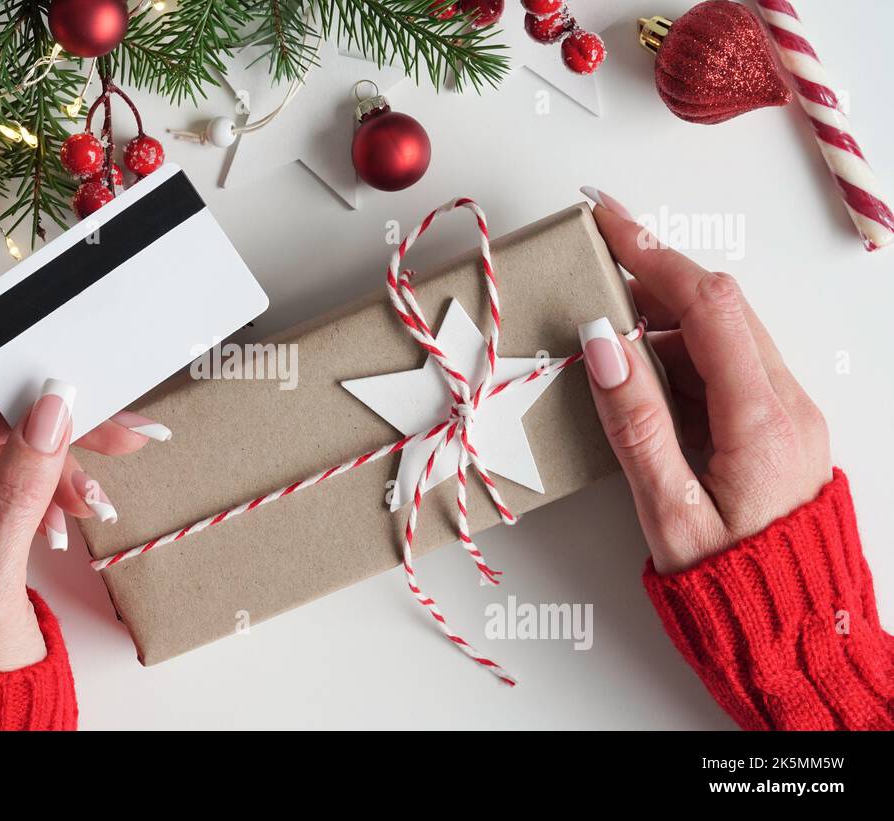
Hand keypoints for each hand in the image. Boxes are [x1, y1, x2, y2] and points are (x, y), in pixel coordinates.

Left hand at [0, 356, 148, 669]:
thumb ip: (18, 494)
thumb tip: (47, 414)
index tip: (18, 377)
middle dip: (35, 422)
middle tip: (100, 425)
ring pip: (1, 441)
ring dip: (56, 457)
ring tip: (97, 492)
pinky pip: (17, 470)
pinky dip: (55, 482)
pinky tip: (79, 508)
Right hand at [577, 189, 830, 573]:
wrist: (792, 632)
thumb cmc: (728, 584)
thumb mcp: (667, 510)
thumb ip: (635, 420)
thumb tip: (603, 341)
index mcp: (763, 419)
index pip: (707, 305)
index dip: (652, 253)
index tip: (605, 218)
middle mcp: (786, 405)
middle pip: (718, 308)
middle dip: (651, 277)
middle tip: (589, 266)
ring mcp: (788, 415)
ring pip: (721, 338)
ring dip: (659, 326)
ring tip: (599, 339)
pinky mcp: (778, 429)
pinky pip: (726, 371)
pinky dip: (677, 361)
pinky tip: (637, 381)